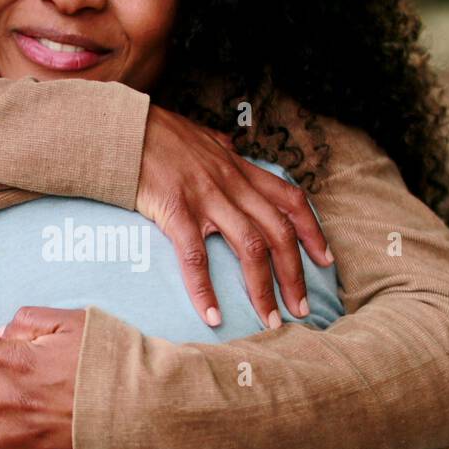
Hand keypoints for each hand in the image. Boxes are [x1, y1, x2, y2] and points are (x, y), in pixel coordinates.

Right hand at [137, 105, 331, 329]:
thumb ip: (221, 147)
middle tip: (302, 309)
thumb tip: (231, 146)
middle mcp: (232, 184)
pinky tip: (212, 315)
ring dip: (263, 289)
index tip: (326, 261)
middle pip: (279, 232)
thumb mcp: (201, 136)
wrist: (123, 127)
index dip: (313, 232)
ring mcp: (206, 198)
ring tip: (270, 321)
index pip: (291, 201)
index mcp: (240, 170)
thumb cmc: (158, 133)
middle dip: (295, 275)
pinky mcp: (176, 211)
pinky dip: (205, 289)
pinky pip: (196, 257)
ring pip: (250, 248)